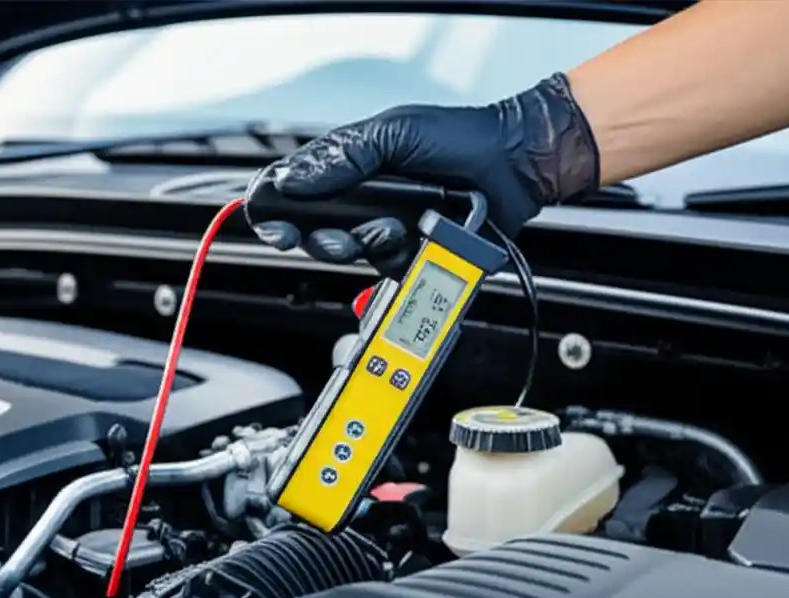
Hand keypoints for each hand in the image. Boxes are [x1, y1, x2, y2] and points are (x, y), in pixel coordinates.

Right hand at [248, 73, 599, 267]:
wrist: (514, 164)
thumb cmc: (461, 138)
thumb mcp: (392, 133)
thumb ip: (340, 157)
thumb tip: (291, 181)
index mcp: (347, 170)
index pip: (291, 194)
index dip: (273, 213)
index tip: (274, 226)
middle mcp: (362, 204)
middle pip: (313, 235)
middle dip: (321, 240)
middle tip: (339, 237)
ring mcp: (385, 231)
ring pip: (351, 256)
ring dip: (366, 245)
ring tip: (395, 227)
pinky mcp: (412, 257)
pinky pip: (388, 273)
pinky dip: (396, 262)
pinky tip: (411, 242)